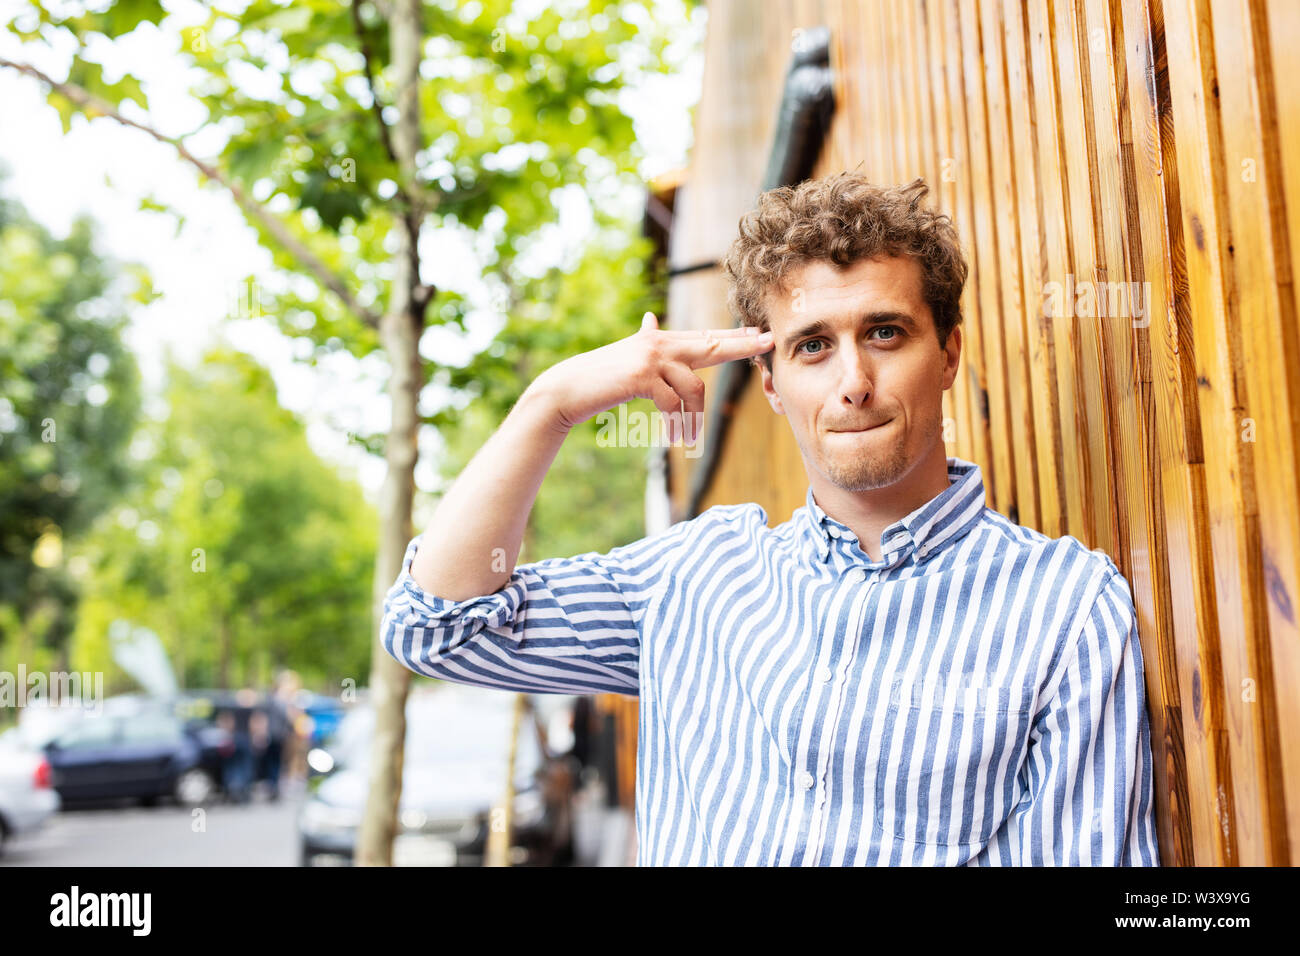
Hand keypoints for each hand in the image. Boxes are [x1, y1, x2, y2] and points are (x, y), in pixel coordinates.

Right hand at [528, 312, 773, 443]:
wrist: (568, 388)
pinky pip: (672, 403)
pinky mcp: (642, 376)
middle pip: (711, 345)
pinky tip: (673, 437)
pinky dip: (675, 423)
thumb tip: (651, 319)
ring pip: (692, 388)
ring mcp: (651, 357)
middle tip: (768, 344)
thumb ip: (644, 340)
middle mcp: (658, 341)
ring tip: (687, 438)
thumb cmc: (600, 378)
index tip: (760, 336)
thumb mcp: (627, 356)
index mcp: (659, 338)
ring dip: (693, 419)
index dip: (733, 337)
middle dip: (741, 347)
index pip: (705, 337)